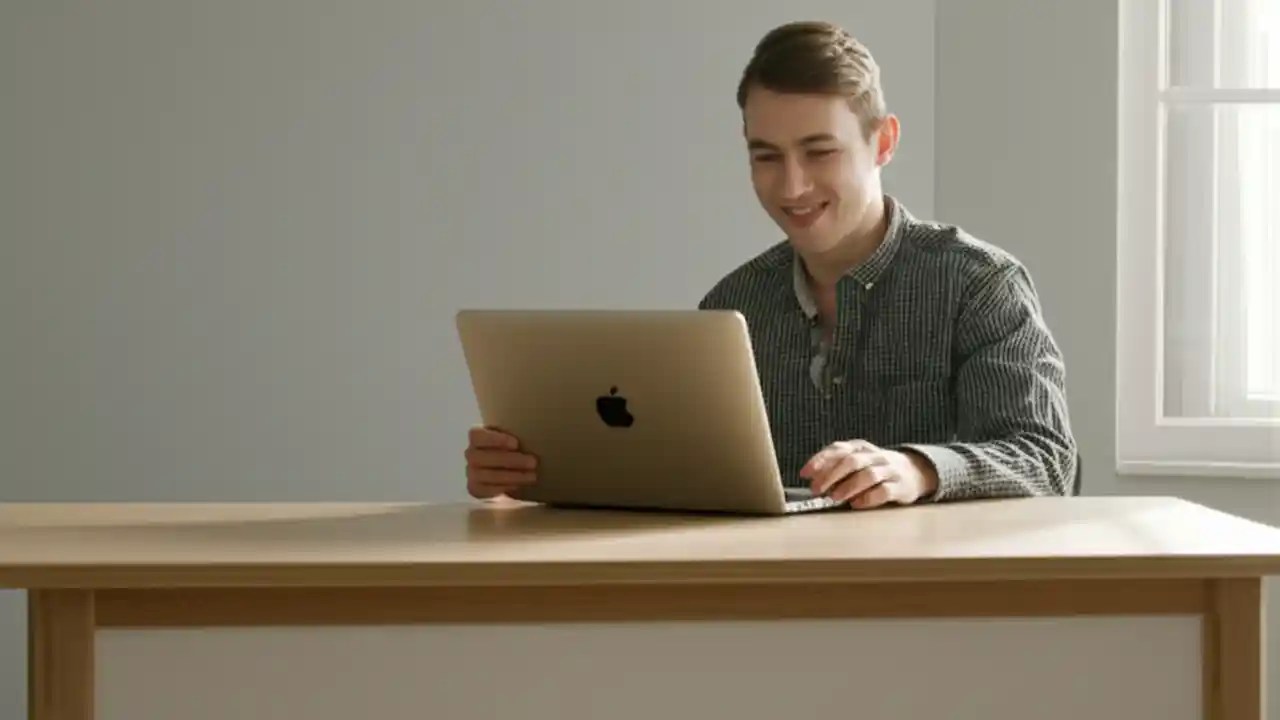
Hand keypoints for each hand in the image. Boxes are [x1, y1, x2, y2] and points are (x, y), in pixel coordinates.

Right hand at [464, 426, 538, 498]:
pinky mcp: (475, 489)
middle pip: (484, 457)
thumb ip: (518, 433)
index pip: (477, 436)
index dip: (495, 440)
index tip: (516, 444)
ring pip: (487, 475)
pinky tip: (519, 486)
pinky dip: (504, 488)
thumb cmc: (513, 447)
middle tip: (533, 462)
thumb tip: (536, 433)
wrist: (508, 468)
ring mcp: (471, 472)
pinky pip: (487, 490)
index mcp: (477, 436)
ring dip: (512, 476)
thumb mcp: (514, 437)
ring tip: (532, 476)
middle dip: (511, 460)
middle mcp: (471, 454)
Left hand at [799, 439, 938, 508]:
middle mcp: (875, 456)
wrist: (914, 472)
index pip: (838, 449)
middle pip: (851, 461)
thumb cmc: (875, 469)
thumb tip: (810, 478)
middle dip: (831, 475)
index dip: (820, 461)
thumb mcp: (857, 462)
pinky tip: (856, 504)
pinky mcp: (900, 487)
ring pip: (868, 475)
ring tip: (835, 498)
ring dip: (848, 486)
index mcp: (860, 447)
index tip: (805, 473)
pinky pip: (884, 491)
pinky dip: (868, 498)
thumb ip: (835, 467)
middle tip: (817, 489)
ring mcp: (889, 470)